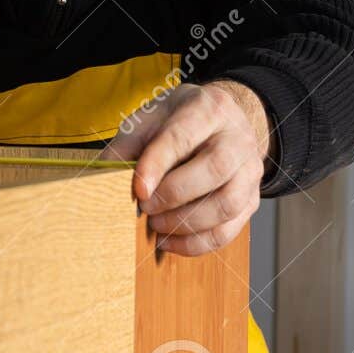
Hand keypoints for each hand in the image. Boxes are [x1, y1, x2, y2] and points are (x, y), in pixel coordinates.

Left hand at [102, 80, 272, 255]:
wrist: (223, 124)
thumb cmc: (181, 121)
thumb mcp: (152, 118)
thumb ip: (128, 144)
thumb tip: (101, 175)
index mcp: (210, 108)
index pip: (183, 136)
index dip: (158, 165)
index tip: (137, 190)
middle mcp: (238, 138)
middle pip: (214, 170)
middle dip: (174, 195)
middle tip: (146, 208)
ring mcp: (250, 170)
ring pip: (227, 204)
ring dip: (186, 223)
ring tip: (156, 226)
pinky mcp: (251, 200)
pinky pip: (229, 230)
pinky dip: (197, 243)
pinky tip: (170, 241)